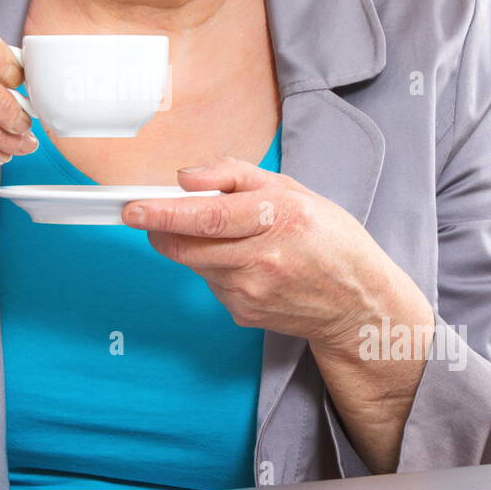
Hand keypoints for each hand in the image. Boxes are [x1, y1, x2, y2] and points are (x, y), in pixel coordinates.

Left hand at [121, 157, 435, 464]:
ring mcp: (253, 292)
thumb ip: (234, 175)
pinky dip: (214, 269)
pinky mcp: (244, 314)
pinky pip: (210, 283)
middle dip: (160, 230)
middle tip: (146, 215)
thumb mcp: (292, 189)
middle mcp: (265, 258)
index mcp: (280, 217)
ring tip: (227, 238)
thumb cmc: (327, 238)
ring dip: (193, 247)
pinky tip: (245, 265)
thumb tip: (184, 177)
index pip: (208, 216)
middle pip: (188, 246)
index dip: (164, 213)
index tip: (133, 209)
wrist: (358, 303)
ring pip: (194, 263)